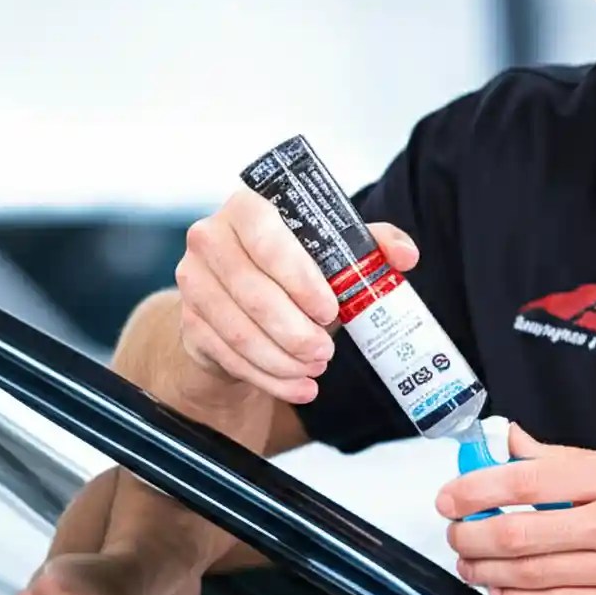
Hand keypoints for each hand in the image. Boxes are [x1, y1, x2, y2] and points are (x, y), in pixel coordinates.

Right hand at [176, 189, 419, 402]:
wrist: (241, 303)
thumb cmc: (291, 271)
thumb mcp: (330, 251)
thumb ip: (369, 245)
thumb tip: (404, 255)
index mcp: (246, 208)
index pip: (266, 236)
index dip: (300, 276)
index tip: (331, 308)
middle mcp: (209, 240)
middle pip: (252, 292)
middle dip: (295, 330)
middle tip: (326, 351)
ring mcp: (193, 283)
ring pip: (239, 330)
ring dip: (283, 359)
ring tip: (315, 368)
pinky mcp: (190, 324)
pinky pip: (230, 357)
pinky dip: (270, 378)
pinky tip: (298, 387)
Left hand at [435, 425, 595, 594]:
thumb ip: (572, 461)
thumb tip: (516, 446)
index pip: (530, 480)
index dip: (478, 486)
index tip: (452, 493)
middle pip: (520, 532)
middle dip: (471, 534)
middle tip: (454, 530)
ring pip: (531, 575)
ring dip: (486, 571)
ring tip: (468, 561)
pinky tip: (503, 593)